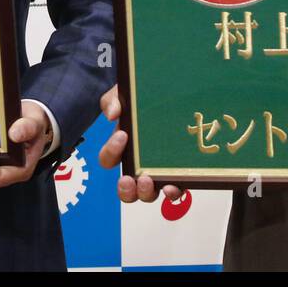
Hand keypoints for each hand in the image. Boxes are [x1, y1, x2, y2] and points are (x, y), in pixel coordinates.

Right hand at [98, 85, 181, 203]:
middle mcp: (138, 163)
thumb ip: (113, 100)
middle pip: (127, 188)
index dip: (111, 151)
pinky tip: (172, 185)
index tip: (122, 135)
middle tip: (129, 180)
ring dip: (146, 193)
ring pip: (148, 193)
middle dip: (125, 189)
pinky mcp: (178, 172)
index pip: (108, 158)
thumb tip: (112, 114)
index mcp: (123, 147)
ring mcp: (158, 170)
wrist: (173, 93)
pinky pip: (174, 189)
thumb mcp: (125, 95)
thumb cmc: (143, 98)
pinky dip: (172, 192)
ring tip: (149, 182)